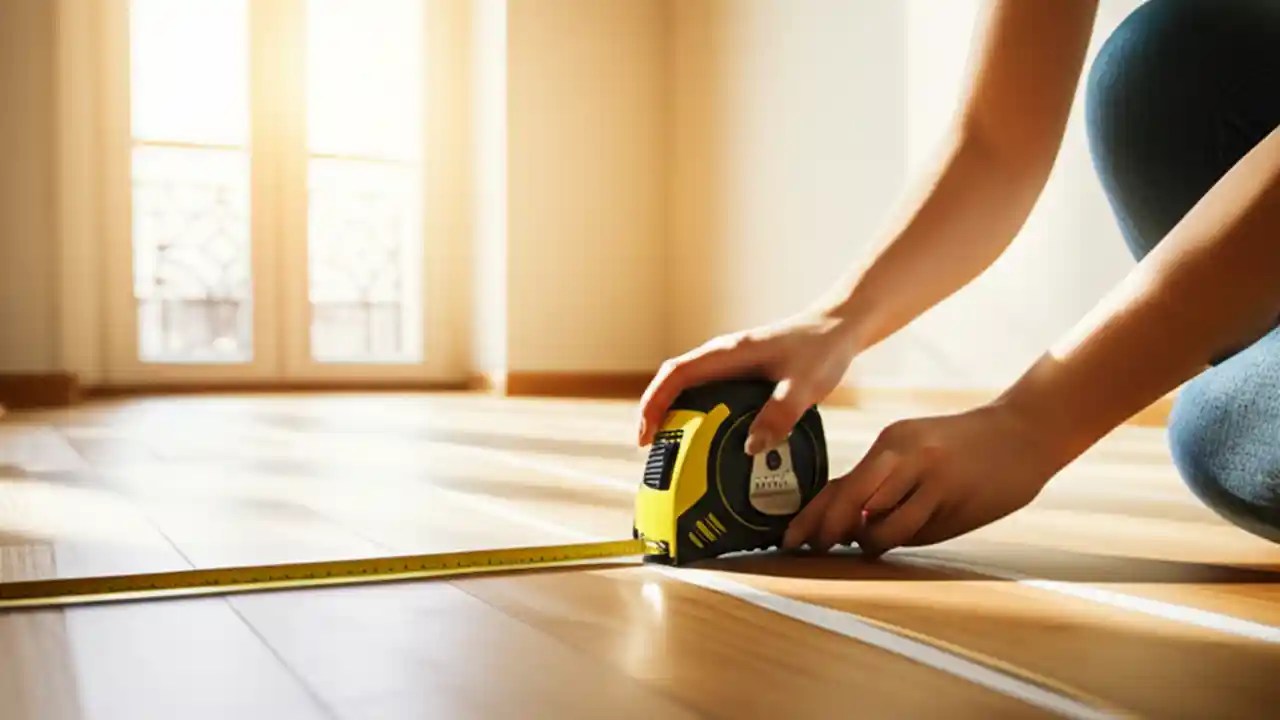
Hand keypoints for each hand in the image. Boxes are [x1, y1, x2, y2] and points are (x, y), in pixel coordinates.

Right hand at [637, 310, 861, 452]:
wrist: (839, 328)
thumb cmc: (822, 349)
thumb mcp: (806, 384)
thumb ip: (781, 413)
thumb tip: (752, 448)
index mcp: (727, 354)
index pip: (675, 374)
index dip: (653, 403)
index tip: (646, 436)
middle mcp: (722, 358)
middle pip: (674, 384)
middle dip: (657, 416)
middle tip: (656, 454)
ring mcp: (730, 367)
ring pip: (690, 391)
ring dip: (677, 419)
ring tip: (677, 455)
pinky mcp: (742, 377)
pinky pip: (711, 397)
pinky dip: (702, 419)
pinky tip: (713, 446)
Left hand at [782, 401, 1063, 556]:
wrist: (1024, 433)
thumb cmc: (963, 450)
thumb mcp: (916, 453)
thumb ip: (881, 486)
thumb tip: (840, 525)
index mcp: (890, 443)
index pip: (838, 484)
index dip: (811, 516)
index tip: (790, 539)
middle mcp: (903, 454)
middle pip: (847, 501)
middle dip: (825, 531)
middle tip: (815, 548)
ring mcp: (928, 476)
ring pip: (879, 526)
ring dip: (871, 542)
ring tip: (874, 539)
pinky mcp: (952, 498)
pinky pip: (915, 533)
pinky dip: (904, 540)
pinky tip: (910, 532)